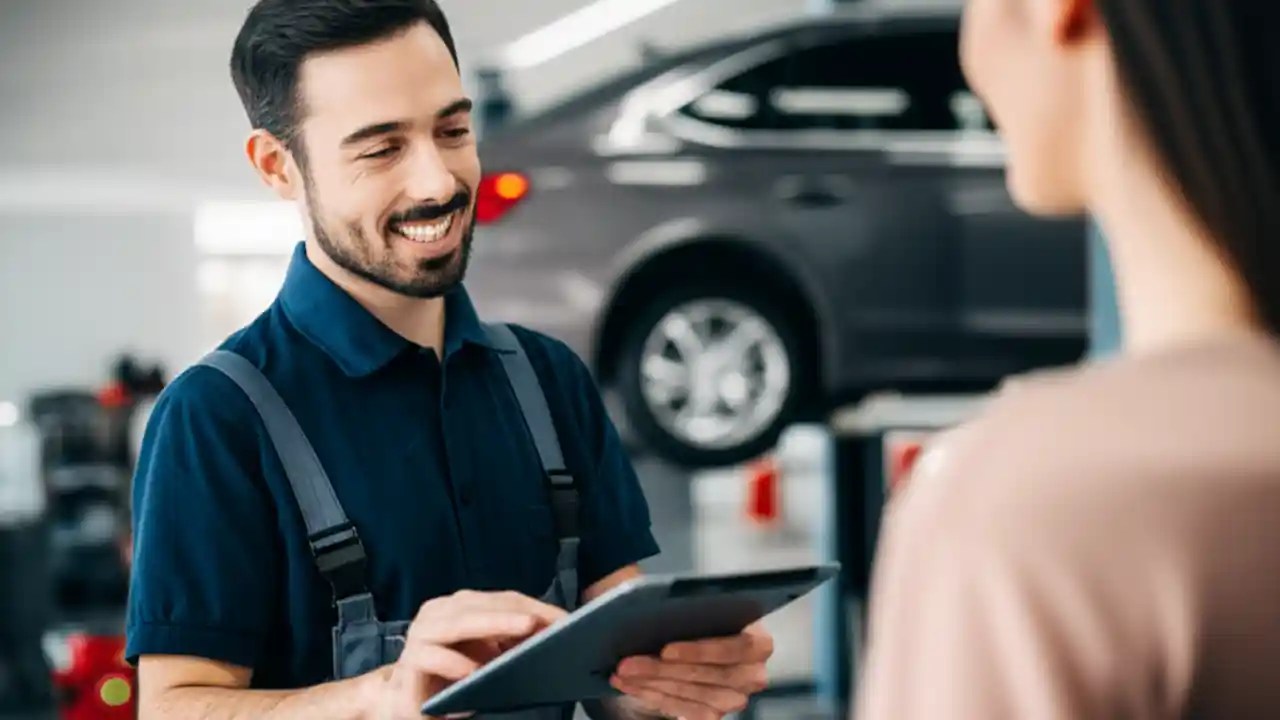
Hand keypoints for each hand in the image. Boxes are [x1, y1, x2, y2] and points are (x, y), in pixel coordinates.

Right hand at [369, 590, 567, 719]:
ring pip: (459, 623)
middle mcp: (438, 613)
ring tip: (524, 629)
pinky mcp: (407, 663)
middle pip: (483, 606)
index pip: (504, 600)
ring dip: (493, 624)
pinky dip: (454, 663)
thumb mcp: (486, 656)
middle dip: (516, 613)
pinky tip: (474, 671)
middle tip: (545, 621)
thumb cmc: (452, 675)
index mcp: (460, 606)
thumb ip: (510, 641)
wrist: (406, 701)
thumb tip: (553, 633)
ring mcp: (420, 635)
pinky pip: (431, 658)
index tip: (565, 619)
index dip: (535, 606)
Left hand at [609, 623, 773, 719]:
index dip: (699, 651)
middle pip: (707, 676)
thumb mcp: (706, 607)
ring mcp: (735, 699)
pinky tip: (629, 685)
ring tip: (622, 673)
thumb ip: (698, 610)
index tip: (665, 650)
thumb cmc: (702, 616)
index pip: (734, 648)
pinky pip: (682, 710)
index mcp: (759, 643)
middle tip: (627, 663)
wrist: (702, 636)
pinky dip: (651, 696)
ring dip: (650, 684)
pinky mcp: (714, 714)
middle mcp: (753, 676)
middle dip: (662, 670)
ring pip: (690, 695)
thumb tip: (665, 613)